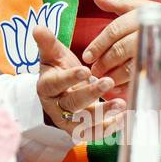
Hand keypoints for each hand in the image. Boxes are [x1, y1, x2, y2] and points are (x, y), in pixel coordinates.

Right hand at [32, 25, 125, 141]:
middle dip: (91, 94)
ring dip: (103, 114)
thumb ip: (47, 42)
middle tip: (108, 82)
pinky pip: (93, 134)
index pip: (57, 83)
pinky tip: (123, 118)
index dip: (70, 78)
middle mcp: (55, 106)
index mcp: (46, 86)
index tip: (85, 70)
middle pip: (72, 104)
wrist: (60, 93)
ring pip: (84, 122)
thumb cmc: (58, 69)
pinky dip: (108, 129)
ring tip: (121, 104)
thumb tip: (37, 27)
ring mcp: (67, 121)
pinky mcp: (80, 130)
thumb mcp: (53, 55)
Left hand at [82, 0, 160, 86]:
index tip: (87, 56)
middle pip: (119, 50)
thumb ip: (120, 4)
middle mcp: (151, 34)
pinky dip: (127, 86)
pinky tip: (118, 88)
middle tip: (93, 70)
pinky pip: (142, 80)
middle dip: (103, 63)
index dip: (98, 45)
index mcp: (143, 17)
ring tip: (102, 80)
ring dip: (112, 76)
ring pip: (129, 68)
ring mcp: (159, 53)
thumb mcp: (147, 7)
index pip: (114, 31)